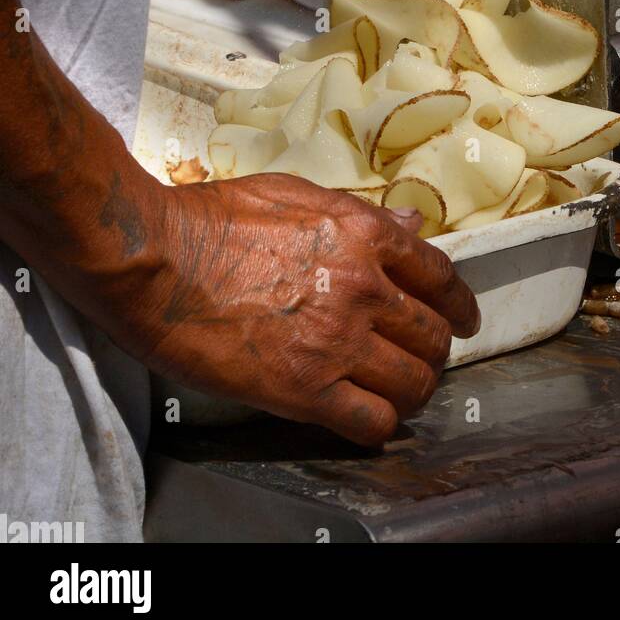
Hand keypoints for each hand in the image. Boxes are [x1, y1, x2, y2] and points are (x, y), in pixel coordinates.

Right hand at [109, 173, 479, 445]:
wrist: (156, 259)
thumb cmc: (213, 219)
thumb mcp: (297, 194)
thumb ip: (360, 214)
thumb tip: (411, 220)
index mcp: (363, 235)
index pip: (439, 276)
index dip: (459, 303)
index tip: (462, 317)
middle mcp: (361, 288)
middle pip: (432, 334)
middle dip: (435, 349)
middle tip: (423, 358)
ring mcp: (335, 342)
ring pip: (413, 382)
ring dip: (413, 389)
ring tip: (400, 392)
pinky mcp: (303, 390)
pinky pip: (371, 422)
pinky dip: (379, 425)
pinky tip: (367, 419)